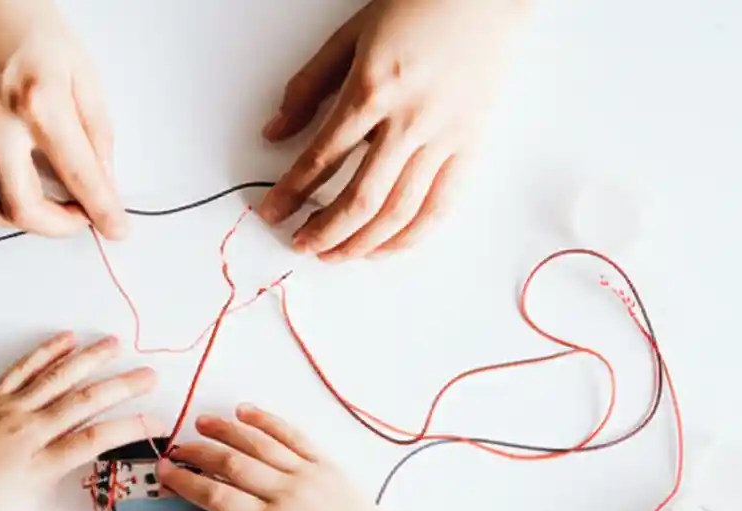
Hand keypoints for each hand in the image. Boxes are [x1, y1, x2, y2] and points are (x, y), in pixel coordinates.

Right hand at [0, 0, 126, 237]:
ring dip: (19, 221)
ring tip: (42, 205)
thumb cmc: (22, 18)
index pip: (79, 177)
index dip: (104, 212)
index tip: (115, 227)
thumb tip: (102, 177)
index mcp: (37, 102)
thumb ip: (96, 130)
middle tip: (78, 217)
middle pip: (23, 209)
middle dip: (59, 227)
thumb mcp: (80, 69)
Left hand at [0, 333, 157, 510]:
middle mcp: (30, 432)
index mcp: (42, 464)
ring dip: (90, 359)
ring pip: (57, 378)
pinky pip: (24, 368)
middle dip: (122, 385)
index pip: (96, 439)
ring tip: (117, 344)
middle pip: (84, 402)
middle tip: (150, 375)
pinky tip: (68, 338)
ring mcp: (11, 410)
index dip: (131, 427)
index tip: (157, 421)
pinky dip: (46, 351)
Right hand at [157, 404, 449, 510]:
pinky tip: (245, 413)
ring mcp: (308, 475)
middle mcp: (288, 495)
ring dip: (226, 430)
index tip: (167, 473)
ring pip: (259, 443)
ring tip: (202, 424)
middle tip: (178, 449)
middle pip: (232, 464)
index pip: (216, 497)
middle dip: (199, 453)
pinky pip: (291, 434)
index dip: (186, 482)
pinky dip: (266, 421)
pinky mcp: (324, 462)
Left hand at [257, 0, 526, 260]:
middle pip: (360, 199)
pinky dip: (410, 236)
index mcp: (372, 89)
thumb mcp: (349, 37)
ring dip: (361, 244)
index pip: (321, 158)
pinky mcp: (471, 145)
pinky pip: (440, 205)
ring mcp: (444, 137)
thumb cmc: (416, 6)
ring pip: (399, 211)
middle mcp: (409, 120)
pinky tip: (384, 249)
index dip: (290, 193)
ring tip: (334, 255)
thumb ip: (308, 87)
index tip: (270, 212)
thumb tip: (274, 132)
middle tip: (300, 244)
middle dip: (324, 231)